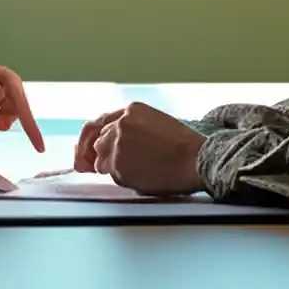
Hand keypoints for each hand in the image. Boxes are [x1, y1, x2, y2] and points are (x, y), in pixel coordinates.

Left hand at [0, 52, 44, 152]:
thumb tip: (0, 96)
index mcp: (11, 81)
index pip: (23, 107)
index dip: (31, 128)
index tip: (40, 149)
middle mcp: (14, 88)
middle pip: (16, 116)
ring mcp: (9, 95)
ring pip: (9, 118)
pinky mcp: (3, 101)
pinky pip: (3, 117)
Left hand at [83, 102, 205, 195]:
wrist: (196, 160)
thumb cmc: (184, 145)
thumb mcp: (157, 123)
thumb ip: (133, 127)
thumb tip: (114, 143)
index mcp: (132, 110)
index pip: (102, 122)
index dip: (96, 136)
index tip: (92, 146)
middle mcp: (121, 124)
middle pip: (100, 141)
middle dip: (108, 154)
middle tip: (127, 164)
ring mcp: (117, 144)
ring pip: (102, 159)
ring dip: (114, 167)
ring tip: (140, 169)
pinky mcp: (118, 165)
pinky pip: (111, 175)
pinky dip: (123, 179)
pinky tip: (143, 176)